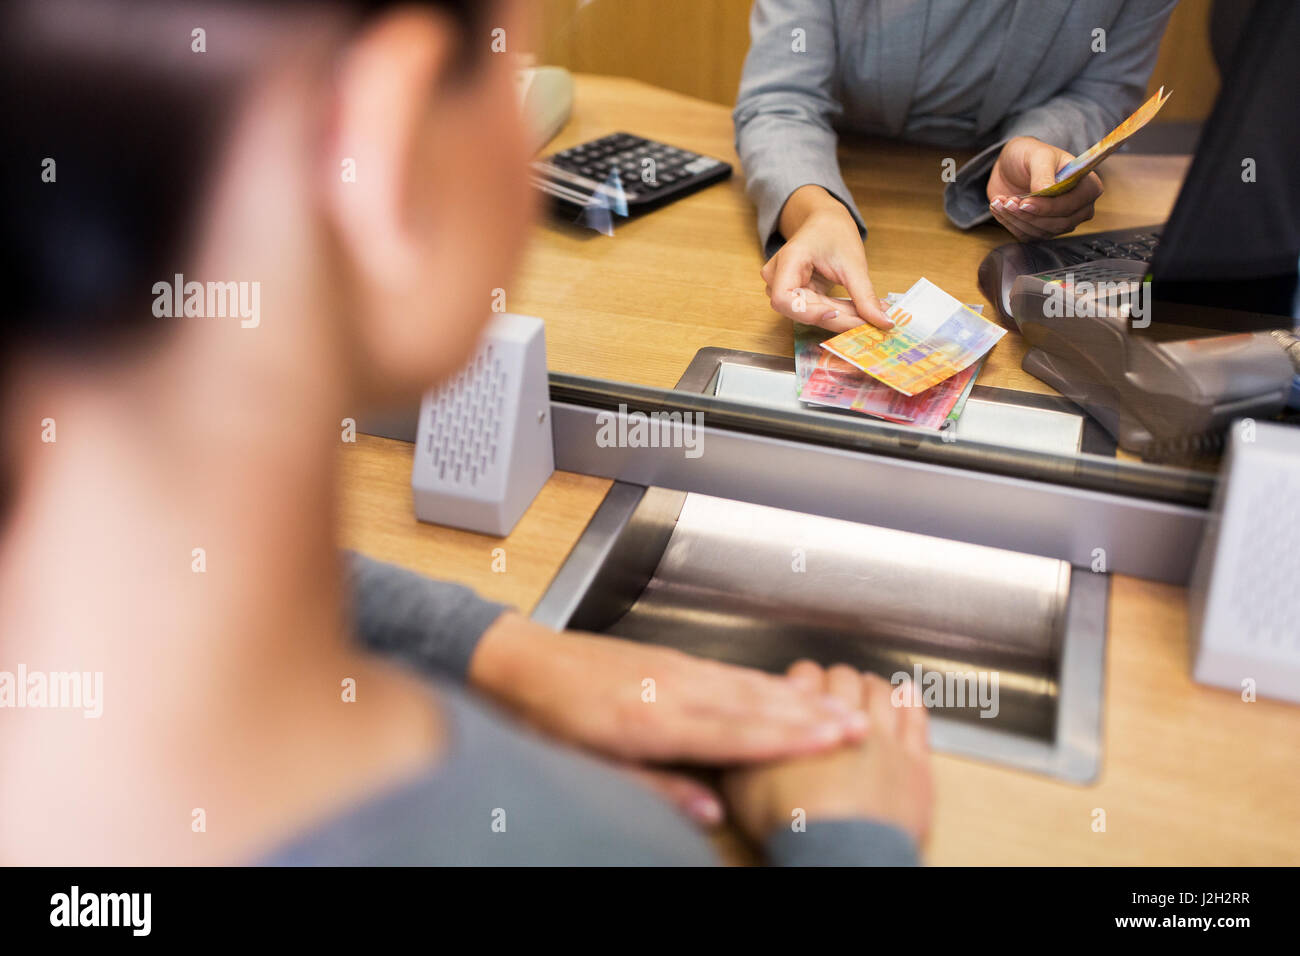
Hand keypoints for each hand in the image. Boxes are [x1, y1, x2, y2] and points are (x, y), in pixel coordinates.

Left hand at [468, 613, 868, 764]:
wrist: (517, 661)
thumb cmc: (547, 719)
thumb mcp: (592, 768)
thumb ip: (659, 788)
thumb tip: (714, 814)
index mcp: (650, 721)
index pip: (735, 734)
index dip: (788, 740)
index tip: (831, 742)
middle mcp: (670, 687)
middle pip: (752, 704)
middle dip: (809, 716)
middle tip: (858, 724)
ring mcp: (672, 668)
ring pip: (745, 683)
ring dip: (796, 696)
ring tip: (839, 706)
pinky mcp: (668, 658)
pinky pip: (728, 671)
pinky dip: (764, 681)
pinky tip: (785, 687)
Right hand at [722, 662, 932, 845]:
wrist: (836, 852)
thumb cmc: (788, 821)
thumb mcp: (741, 784)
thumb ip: (744, 749)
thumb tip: (739, 735)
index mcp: (803, 717)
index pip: (804, 675)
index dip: (803, 679)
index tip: (803, 687)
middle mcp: (846, 718)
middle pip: (844, 679)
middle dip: (837, 680)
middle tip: (833, 690)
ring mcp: (884, 738)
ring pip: (882, 693)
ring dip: (873, 686)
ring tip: (867, 687)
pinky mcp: (914, 763)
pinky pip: (916, 720)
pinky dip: (910, 702)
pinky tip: (907, 694)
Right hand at [760, 185, 892, 332]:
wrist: (825, 221)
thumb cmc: (834, 232)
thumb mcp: (853, 263)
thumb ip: (865, 296)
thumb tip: (884, 323)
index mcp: (787, 261)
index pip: (784, 299)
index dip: (808, 312)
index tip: (836, 314)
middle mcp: (777, 277)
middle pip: (801, 311)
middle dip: (835, 318)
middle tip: (868, 323)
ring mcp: (784, 287)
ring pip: (810, 314)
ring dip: (839, 318)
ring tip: (867, 316)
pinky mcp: (796, 294)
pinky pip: (816, 310)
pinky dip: (838, 313)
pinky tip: (857, 312)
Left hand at [987, 136, 1101, 240]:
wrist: (1012, 166)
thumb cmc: (1030, 155)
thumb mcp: (1037, 156)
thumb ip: (1043, 173)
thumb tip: (1046, 191)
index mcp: (1087, 185)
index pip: (1072, 205)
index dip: (1048, 207)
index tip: (1025, 202)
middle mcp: (1079, 208)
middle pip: (1058, 223)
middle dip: (1028, 215)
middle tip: (1007, 202)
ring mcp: (1061, 221)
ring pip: (1041, 232)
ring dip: (1016, 219)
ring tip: (1001, 201)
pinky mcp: (1042, 230)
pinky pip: (1027, 236)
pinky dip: (1009, 224)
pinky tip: (999, 208)